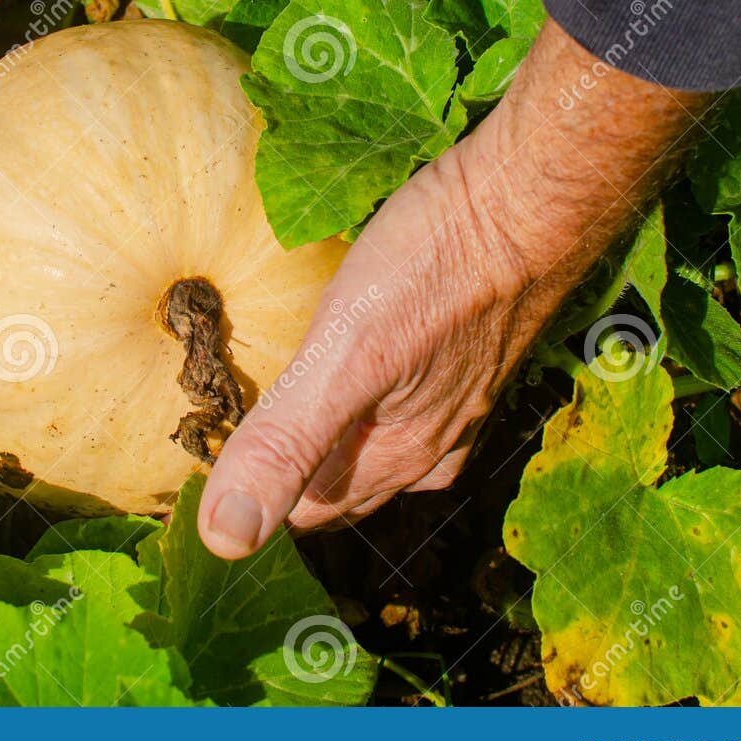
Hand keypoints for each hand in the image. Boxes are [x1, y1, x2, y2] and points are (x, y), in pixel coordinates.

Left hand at [197, 23, 714, 558]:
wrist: (532, 200)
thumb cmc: (438, 268)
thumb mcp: (343, 355)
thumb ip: (287, 443)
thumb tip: (225, 539)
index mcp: (395, 458)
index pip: (307, 510)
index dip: (254, 485)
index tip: (207, 436)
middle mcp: (431, 443)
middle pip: (342, 481)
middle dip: (289, 464)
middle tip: (231, 415)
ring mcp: (457, 398)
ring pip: (377, 441)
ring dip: (328, 432)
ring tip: (277, 392)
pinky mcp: (467, 352)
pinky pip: (406, 395)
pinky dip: (367, 391)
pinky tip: (354, 356)